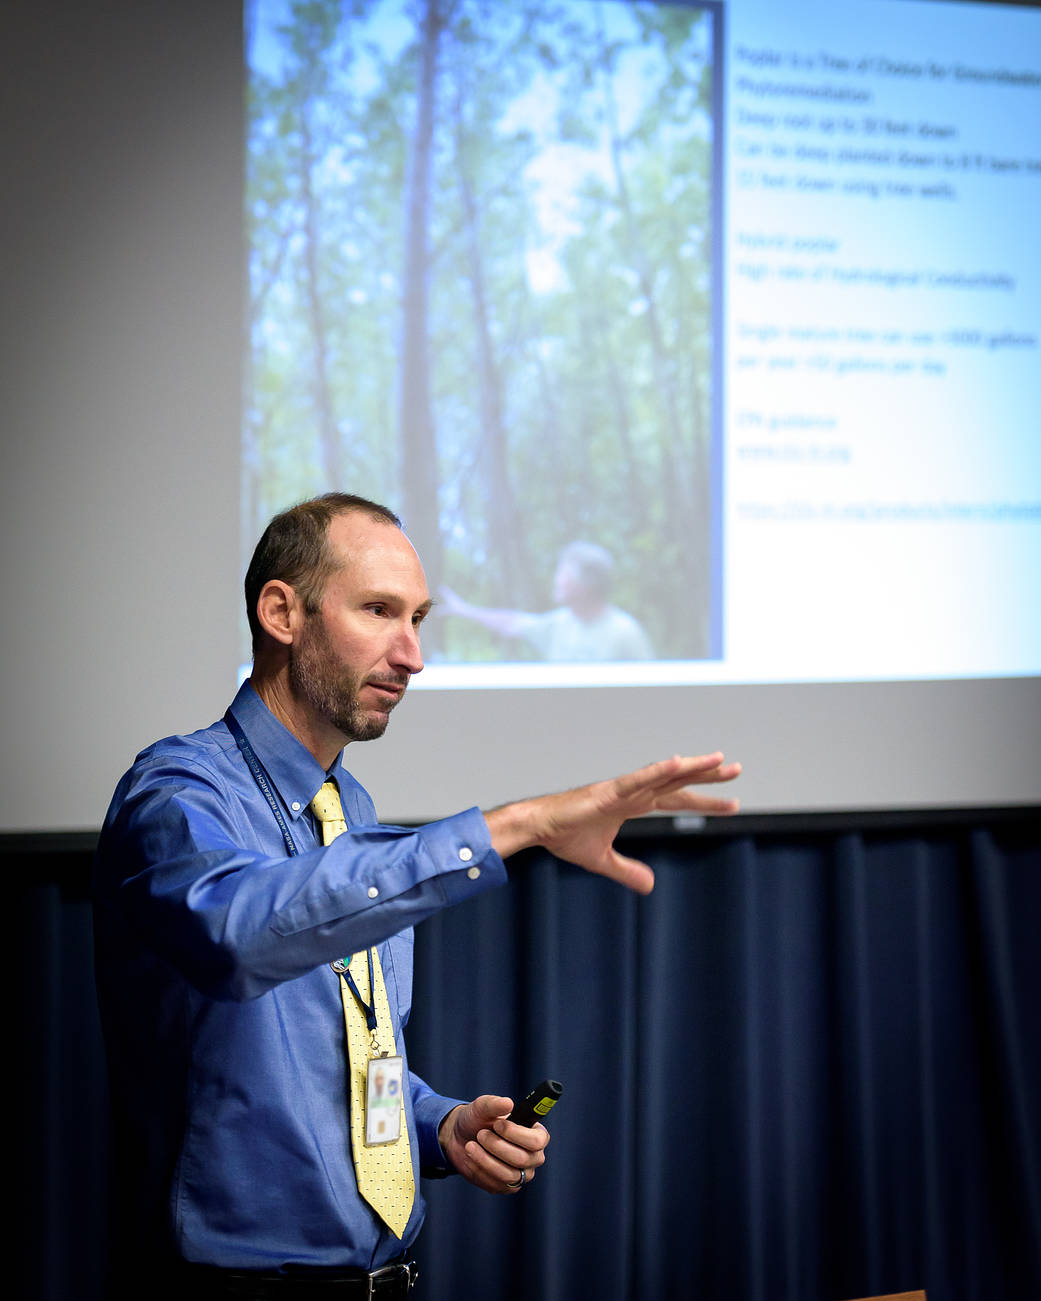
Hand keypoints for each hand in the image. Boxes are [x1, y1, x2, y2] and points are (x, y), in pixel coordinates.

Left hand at [438, 1094, 548, 1193]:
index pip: (537, 1141)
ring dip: (485, 1159)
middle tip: (480, 1134)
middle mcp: (533, 1157)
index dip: (516, 1134)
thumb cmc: (477, 1119)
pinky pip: (495, 1184)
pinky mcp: (506, 1187)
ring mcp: (521, 1174)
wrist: (460, 1137)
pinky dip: (479, 1170)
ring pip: (507, 1174)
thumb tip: (508, 1103)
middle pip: (521, 1159)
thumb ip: (495, 1104)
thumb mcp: (483, 1107)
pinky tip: (471, 1157)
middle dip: (496, 1146)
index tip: (497, 1124)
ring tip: (470, 1145)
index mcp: (536, 1134)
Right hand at [485, 753, 740, 894]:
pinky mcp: (609, 791)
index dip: (704, 801)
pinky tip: (678, 762)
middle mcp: (633, 792)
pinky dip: (658, 771)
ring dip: (693, 767)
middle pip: (678, 782)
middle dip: (708, 776)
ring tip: (720, 759)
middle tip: (737, 770)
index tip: (732, 804)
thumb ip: (627, 871)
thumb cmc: (564, 836)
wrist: (538, 827)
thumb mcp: (603, 861)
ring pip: (664, 775)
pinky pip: (638, 779)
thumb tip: (651, 887)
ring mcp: (623, 789)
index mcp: (633, 804)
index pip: (676, 799)